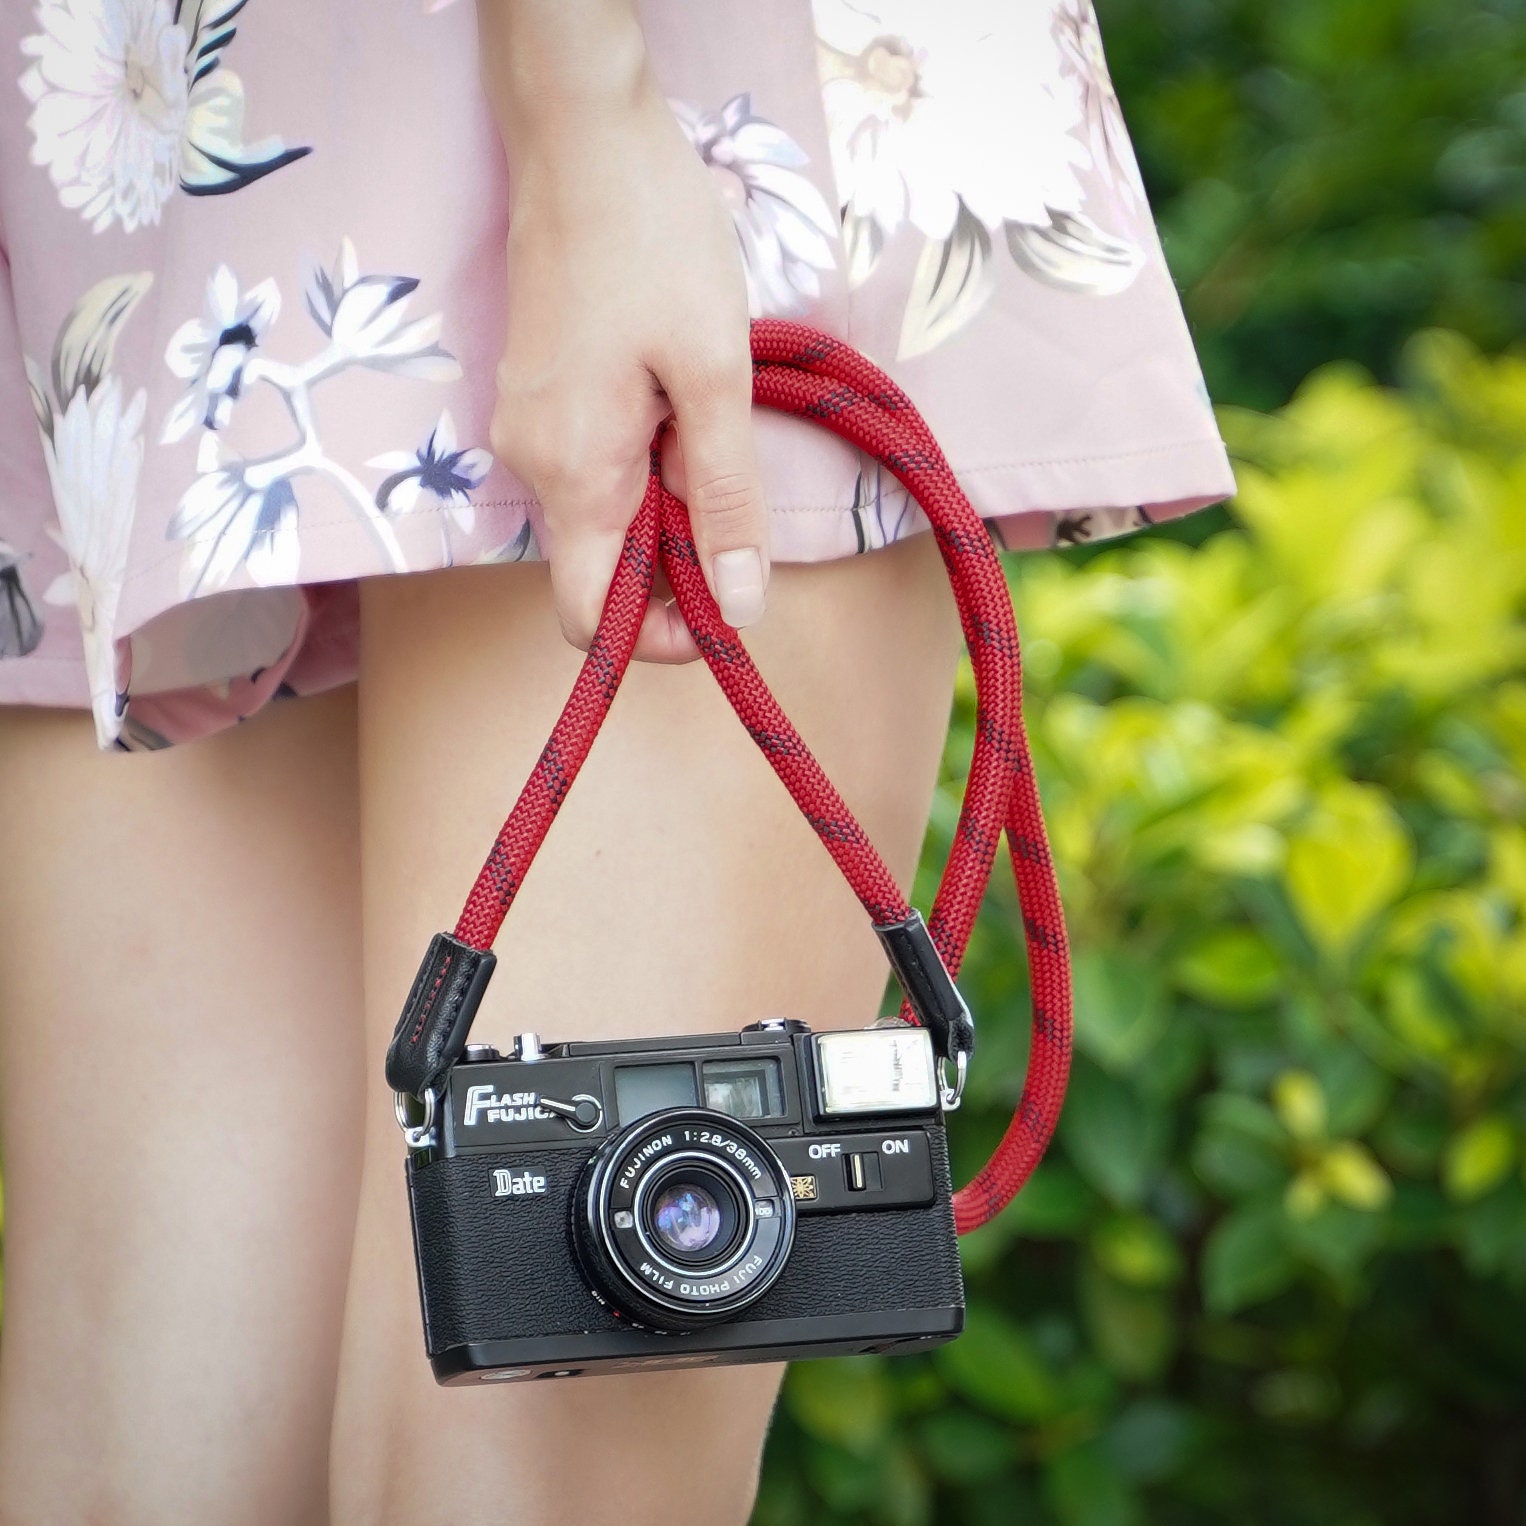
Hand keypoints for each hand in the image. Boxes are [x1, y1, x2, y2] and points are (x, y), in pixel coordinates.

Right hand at [485, 42, 766, 662]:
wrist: (580, 132)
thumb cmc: (652, 240)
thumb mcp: (714, 375)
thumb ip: (724, 498)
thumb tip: (738, 606)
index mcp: (571, 473)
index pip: (585, 619)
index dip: (653, 638)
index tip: (722, 608)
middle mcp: (531, 463)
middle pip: (599, 568)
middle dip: (674, 558)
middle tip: (735, 491)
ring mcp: (526, 425)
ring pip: (600, 512)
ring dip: (664, 500)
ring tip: (709, 422)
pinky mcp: (536, 392)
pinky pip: (590, 464)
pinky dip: (642, 460)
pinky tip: (678, 399)